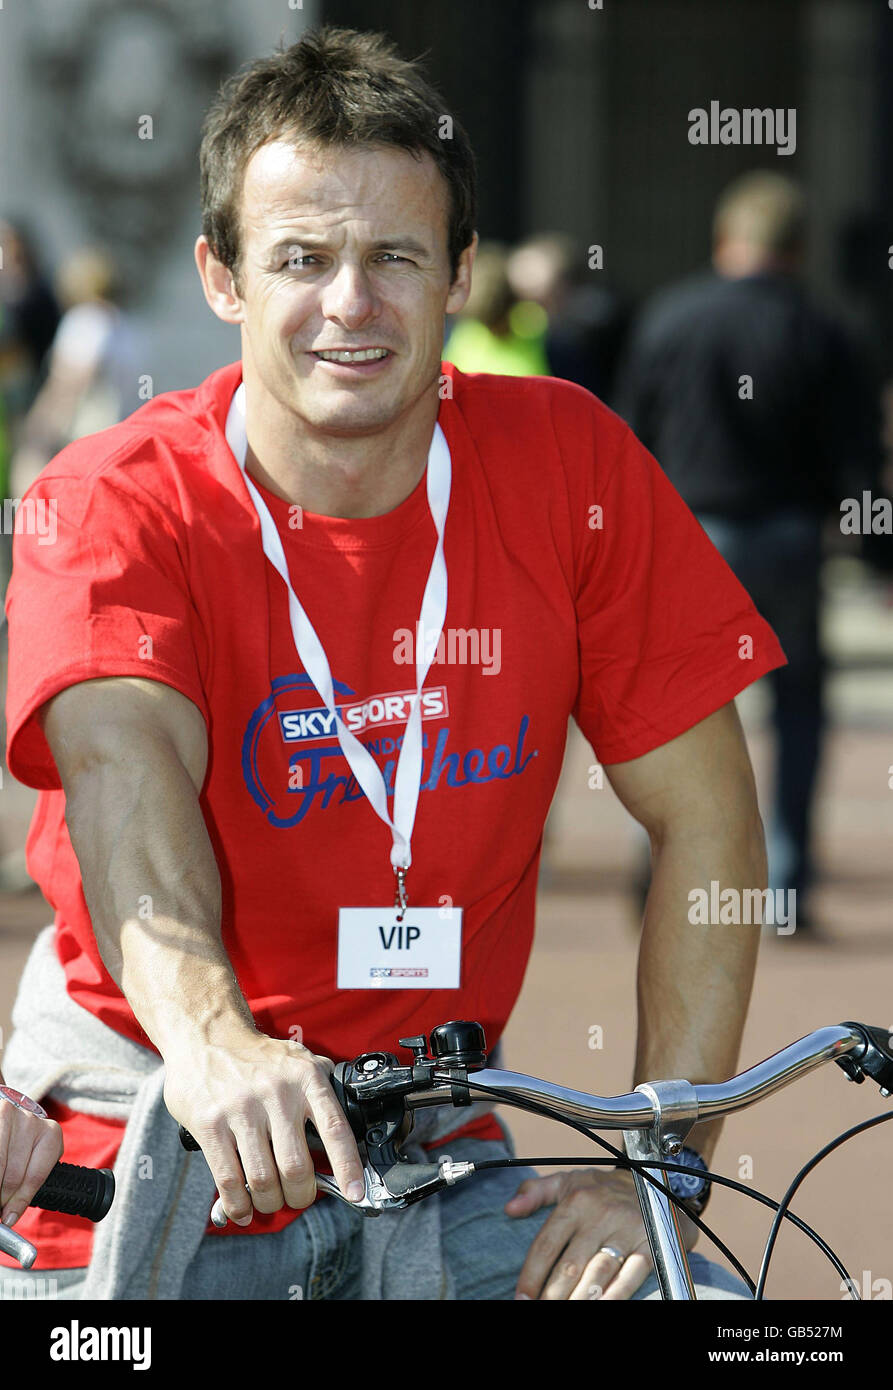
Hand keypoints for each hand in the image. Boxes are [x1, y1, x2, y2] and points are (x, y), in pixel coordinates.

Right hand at [0, 1094, 63, 1228]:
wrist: (6, 1116)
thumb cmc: (20, 1146)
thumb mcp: (32, 1161)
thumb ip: (26, 1184)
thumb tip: (8, 1218)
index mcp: (51, 1135)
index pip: (34, 1177)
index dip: (19, 1201)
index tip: (8, 1218)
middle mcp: (32, 1121)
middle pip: (13, 1174)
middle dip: (3, 1197)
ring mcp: (11, 1114)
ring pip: (1, 1163)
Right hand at [163, 1030, 364, 1224]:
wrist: (206, 1034)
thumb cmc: (256, 1056)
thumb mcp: (298, 1059)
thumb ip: (321, 1088)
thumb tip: (347, 1125)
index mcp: (305, 1078)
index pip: (335, 1129)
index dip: (348, 1167)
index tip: (355, 1192)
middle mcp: (276, 1093)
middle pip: (296, 1167)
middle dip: (300, 1194)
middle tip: (298, 1196)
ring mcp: (241, 1109)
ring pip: (263, 1178)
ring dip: (269, 1201)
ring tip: (270, 1201)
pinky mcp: (211, 1124)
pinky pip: (228, 1178)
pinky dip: (238, 1204)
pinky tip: (242, 1210)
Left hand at [506, 1166, 697, 1299]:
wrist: (653, 1182)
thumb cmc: (603, 1188)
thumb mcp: (568, 1181)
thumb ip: (536, 1192)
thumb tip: (509, 1209)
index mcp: (576, 1201)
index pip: (547, 1243)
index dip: (532, 1274)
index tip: (521, 1297)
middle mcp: (600, 1214)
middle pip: (571, 1264)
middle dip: (552, 1294)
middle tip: (539, 1311)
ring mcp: (626, 1230)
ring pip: (598, 1273)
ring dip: (580, 1298)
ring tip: (566, 1312)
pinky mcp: (650, 1243)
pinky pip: (632, 1275)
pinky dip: (616, 1295)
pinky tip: (600, 1305)